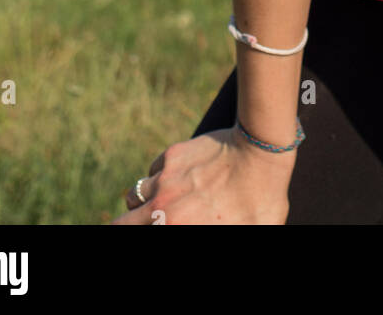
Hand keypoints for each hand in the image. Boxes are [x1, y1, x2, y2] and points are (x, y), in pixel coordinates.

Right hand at [110, 125, 294, 225]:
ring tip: (162, 205)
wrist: (260, 151)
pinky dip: (159, 180)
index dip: (143, 230)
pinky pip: (153, 172)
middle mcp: (163, 208)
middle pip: (122, 223)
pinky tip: (179, 180)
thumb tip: (211, 226)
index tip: (156, 225)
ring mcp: (165, 180)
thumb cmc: (261, 201)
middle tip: (145, 224)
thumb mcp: (250, 231)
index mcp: (176, 228)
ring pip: (135, 196)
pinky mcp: (172, 156)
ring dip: (143, 204)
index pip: (131, 232)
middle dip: (128, 226)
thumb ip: (220, 230)